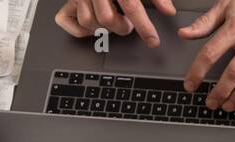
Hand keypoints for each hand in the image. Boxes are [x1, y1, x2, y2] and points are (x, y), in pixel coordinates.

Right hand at [55, 0, 177, 47]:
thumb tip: (169, 10)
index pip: (131, 6)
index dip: (144, 27)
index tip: (153, 41)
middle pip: (107, 19)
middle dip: (121, 27)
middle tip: (127, 24)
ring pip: (88, 21)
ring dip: (103, 27)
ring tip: (113, 20)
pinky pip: (66, 20)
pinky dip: (80, 28)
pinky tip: (94, 25)